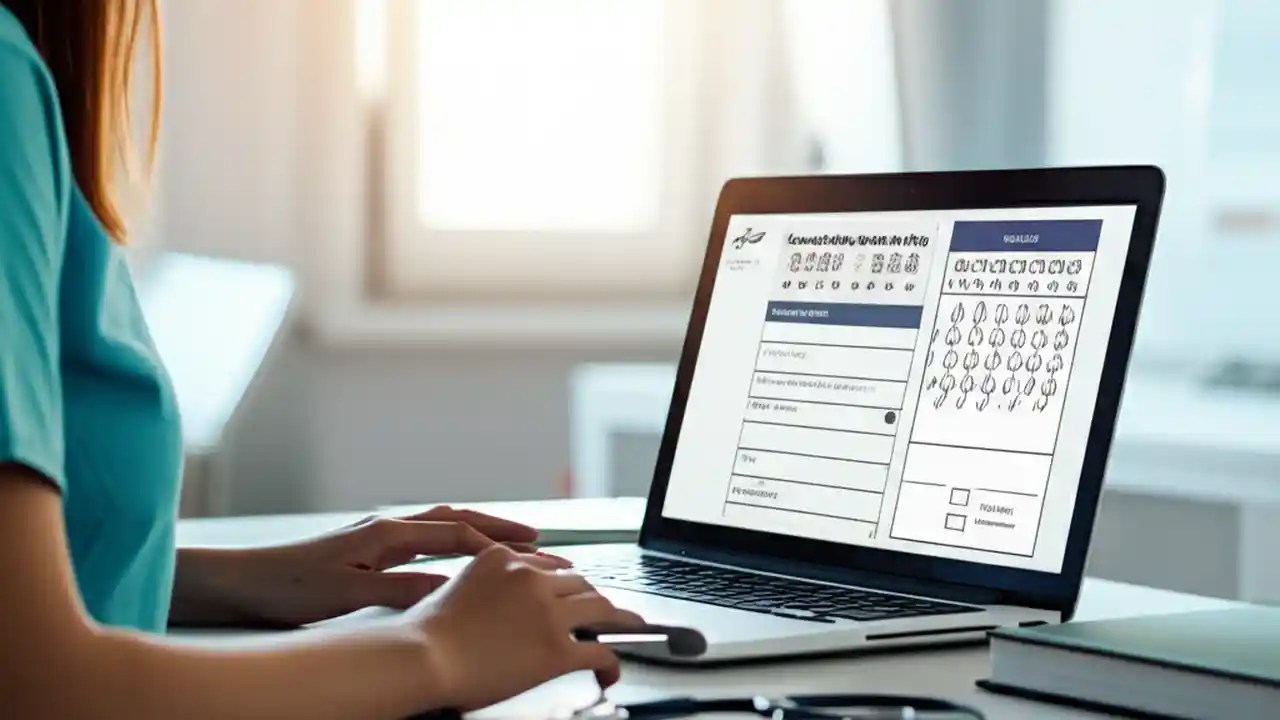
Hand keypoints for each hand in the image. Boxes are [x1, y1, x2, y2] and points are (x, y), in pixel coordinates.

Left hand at [174, 506, 567, 626]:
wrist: (241, 581)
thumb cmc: (288, 587)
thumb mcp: (349, 595)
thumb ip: (401, 590)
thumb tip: (452, 589)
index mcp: (388, 533)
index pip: (459, 535)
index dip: (500, 546)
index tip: (535, 557)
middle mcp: (387, 526)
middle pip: (457, 520)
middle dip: (499, 528)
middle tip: (539, 540)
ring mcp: (376, 534)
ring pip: (442, 526)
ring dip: (479, 532)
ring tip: (510, 544)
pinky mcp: (366, 548)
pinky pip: (424, 539)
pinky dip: (454, 542)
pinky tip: (457, 557)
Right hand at [411, 545, 643, 710]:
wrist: (421, 658)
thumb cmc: (423, 635)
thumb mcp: (452, 588)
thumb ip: (484, 587)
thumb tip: (495, 604)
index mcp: (503, 560)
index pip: (549, 565)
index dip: (566, 582)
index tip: (574, 590)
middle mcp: (529, 578)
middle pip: (579, 583)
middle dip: (592, 599)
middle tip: (601, 614)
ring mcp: (546, 612)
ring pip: (600, 608)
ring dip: (617, 621)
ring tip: (626, 631)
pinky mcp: (556, 648)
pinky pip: (599, 651)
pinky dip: (611, 663)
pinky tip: (609, 672)